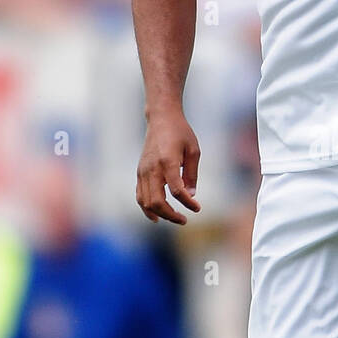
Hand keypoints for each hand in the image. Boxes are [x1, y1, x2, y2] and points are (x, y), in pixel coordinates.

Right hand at [136, 108, 200, 224]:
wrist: (161, 118)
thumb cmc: (180, 133)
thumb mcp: (193, 150)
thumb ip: (191, 174)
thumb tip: (190, 195)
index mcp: (167, 161)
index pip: (176, 191)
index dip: (187, 203)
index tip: (197, 207)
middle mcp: (152, 168)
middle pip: (157, 201)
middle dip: (171, 215)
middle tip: (184, 220)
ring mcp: (143, 171)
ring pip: (146, 201)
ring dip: (159, 214)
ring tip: (173, 218)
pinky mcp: (140, 172)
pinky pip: (140, 195)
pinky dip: (147, 208)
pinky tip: (157, 216)